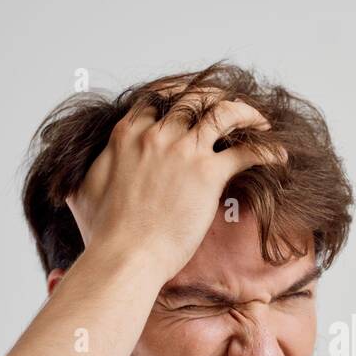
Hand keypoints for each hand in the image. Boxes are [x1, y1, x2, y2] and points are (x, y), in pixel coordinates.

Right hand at [65, 85, 286, 278]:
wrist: (123, 258)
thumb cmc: (101, 235)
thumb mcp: (81, 193)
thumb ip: (86, 174)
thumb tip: (77, 178)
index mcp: (126, 135)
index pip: (157, 100)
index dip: (178, 98)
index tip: (193, 105)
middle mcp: (155, 135)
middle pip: (193, 98)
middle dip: (216, 98)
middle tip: (232, 108)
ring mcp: (183, 151)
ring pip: (223, 113)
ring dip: (247, 113)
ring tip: (262, 123)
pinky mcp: (207, 174)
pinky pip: (246, 150)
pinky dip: (266, 149)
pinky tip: (279, 157)